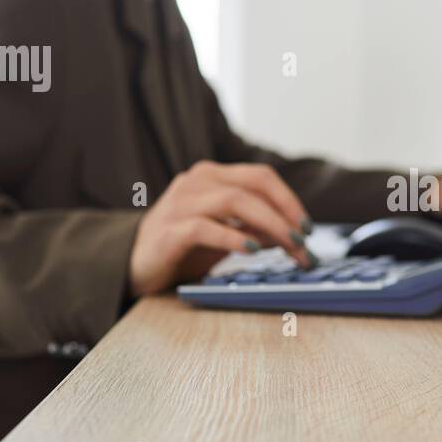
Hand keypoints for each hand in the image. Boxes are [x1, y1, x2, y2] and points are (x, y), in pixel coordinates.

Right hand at [128, 161, 311, 297]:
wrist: (133, 264)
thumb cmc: (183, 248)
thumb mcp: (226, 236)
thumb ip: (254, 229)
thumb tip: (292, 235)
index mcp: (212, 176)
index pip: (261, 177)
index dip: (289, 200)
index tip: (309, 228)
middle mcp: (196, 182)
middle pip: (252, 185)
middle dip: (286, 213)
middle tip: (305, 241)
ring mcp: (180, 203)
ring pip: (234, 201)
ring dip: (269, 224)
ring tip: (289, 246)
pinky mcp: (168, 229)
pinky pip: (205, 227)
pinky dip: (233, 237)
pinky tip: (252, 250)